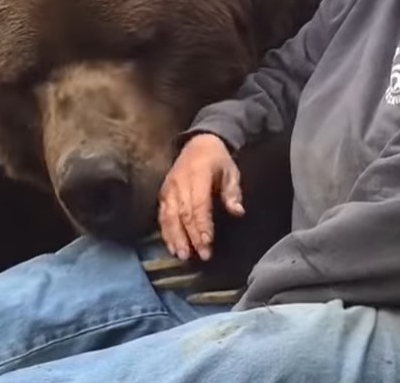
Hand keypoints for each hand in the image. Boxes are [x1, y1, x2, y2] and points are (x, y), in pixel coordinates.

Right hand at [158, 133, 244, 261]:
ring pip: (169, 217)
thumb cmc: (218, 161)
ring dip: (176, 238)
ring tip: (183, 255)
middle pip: (184, 214)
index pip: (199, 204)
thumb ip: (232, 193)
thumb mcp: (231, 172)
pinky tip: (172, 246)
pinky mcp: (163, 194)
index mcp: (198, 174)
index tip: (208, 242)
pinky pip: (162, 215)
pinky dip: (166, 232)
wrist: (198, 143)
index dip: (202, 225)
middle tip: (200, 255)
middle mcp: (180, 182)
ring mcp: (169, 188)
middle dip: (192, 236)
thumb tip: (237, 212)